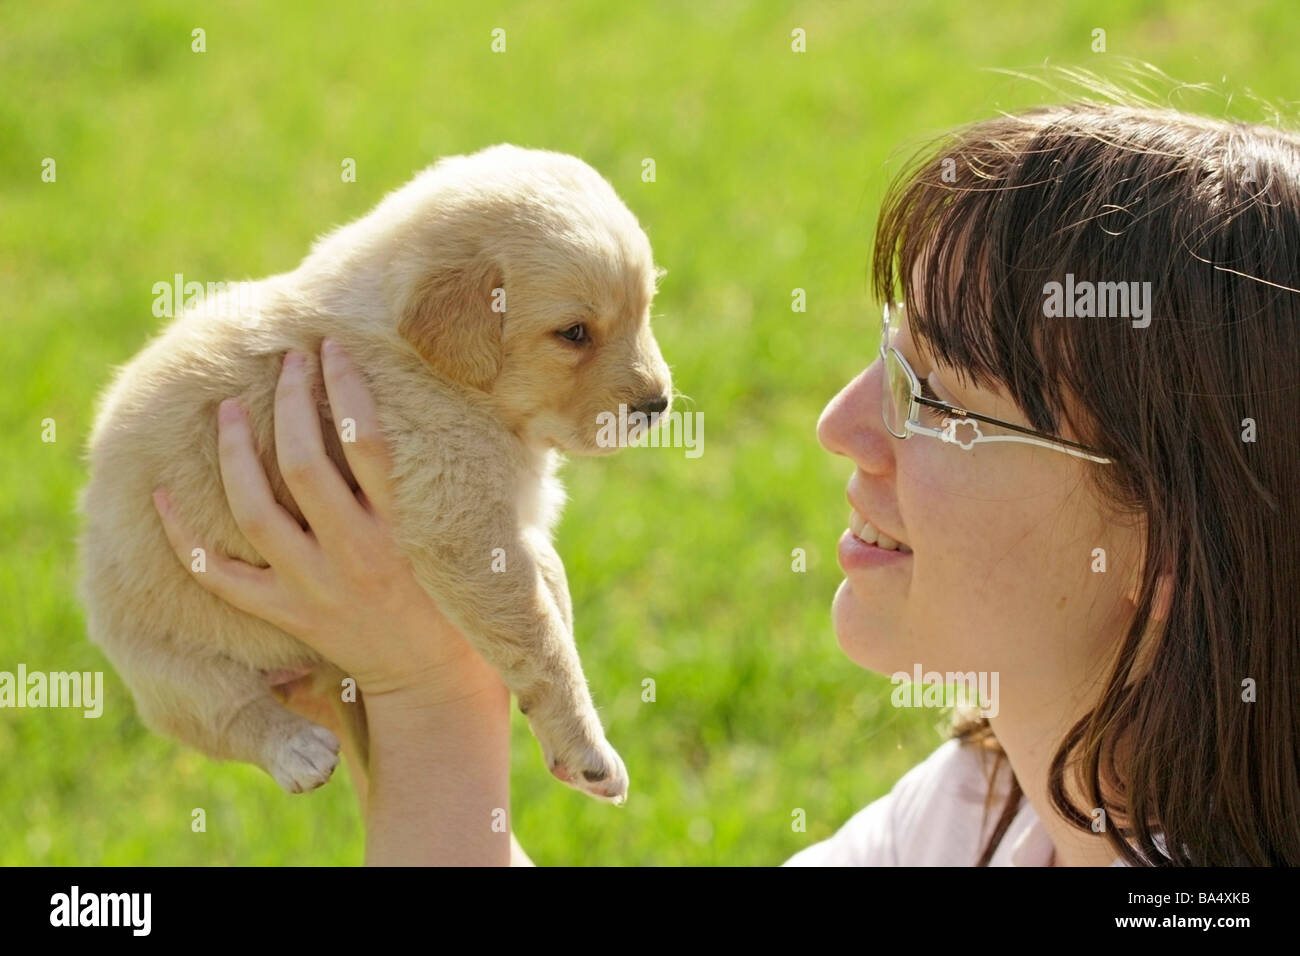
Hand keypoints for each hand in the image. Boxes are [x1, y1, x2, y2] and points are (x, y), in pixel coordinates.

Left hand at [151, 339, 501, 703]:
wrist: (436, 692)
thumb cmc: (467, 611)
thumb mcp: (482, 548)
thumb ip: (463, 494)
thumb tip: (484, 420)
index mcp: (408, 533)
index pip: (369, 442)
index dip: (346, 387)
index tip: (334, 348)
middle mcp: (358, 555)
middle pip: (303, 464)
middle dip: (290, 401)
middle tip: (288, 360)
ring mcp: (315, 587)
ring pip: (254, 510)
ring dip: (235, 452)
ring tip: (225, 409)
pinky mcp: (287, 614)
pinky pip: (219, 576)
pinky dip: (184, 537)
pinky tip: (160, 495)